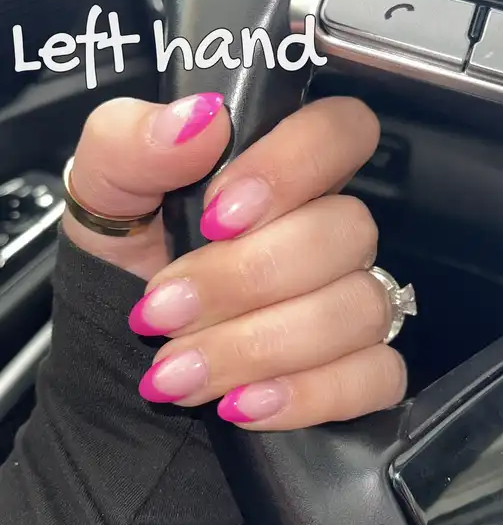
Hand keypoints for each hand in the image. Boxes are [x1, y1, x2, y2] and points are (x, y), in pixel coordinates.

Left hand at [63, 93, 406, 428]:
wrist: (113, 363)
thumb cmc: (119, 271)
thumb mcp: (103, 198)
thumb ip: (131, 142)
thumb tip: (198, 119)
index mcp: (278, 176)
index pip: (341, 129)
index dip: (294, 166)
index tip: (217, 214)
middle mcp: (326, 233)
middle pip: (348, 231)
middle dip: (246, 279)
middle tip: (165, 310)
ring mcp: (352, 301)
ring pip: (359, 307)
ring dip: (260, 346)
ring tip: (180, 371)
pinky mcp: (360, 370)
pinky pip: (378, 376)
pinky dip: (308, 394)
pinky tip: (244, 405)